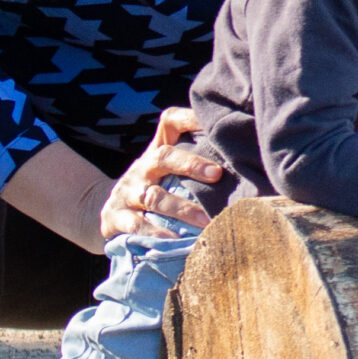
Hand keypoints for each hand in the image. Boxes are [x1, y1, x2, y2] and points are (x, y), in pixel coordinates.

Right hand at [101, 106, 222, 240]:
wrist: (109, 214)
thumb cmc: (156, 190)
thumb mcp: (169, 172)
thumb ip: (197, 162)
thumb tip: (247, 156)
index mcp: (157, 151)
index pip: (170, 122)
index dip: (190, 118)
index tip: (214, 124)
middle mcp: (142, 167)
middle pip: (163, 156)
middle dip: (190, 164)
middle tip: (217, 174)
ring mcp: (127, 192)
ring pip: (154, 196)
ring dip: (182, 209)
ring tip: (207, 221)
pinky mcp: (115, 218)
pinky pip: (135, 225)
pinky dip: (156, 232)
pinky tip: (175, 240)